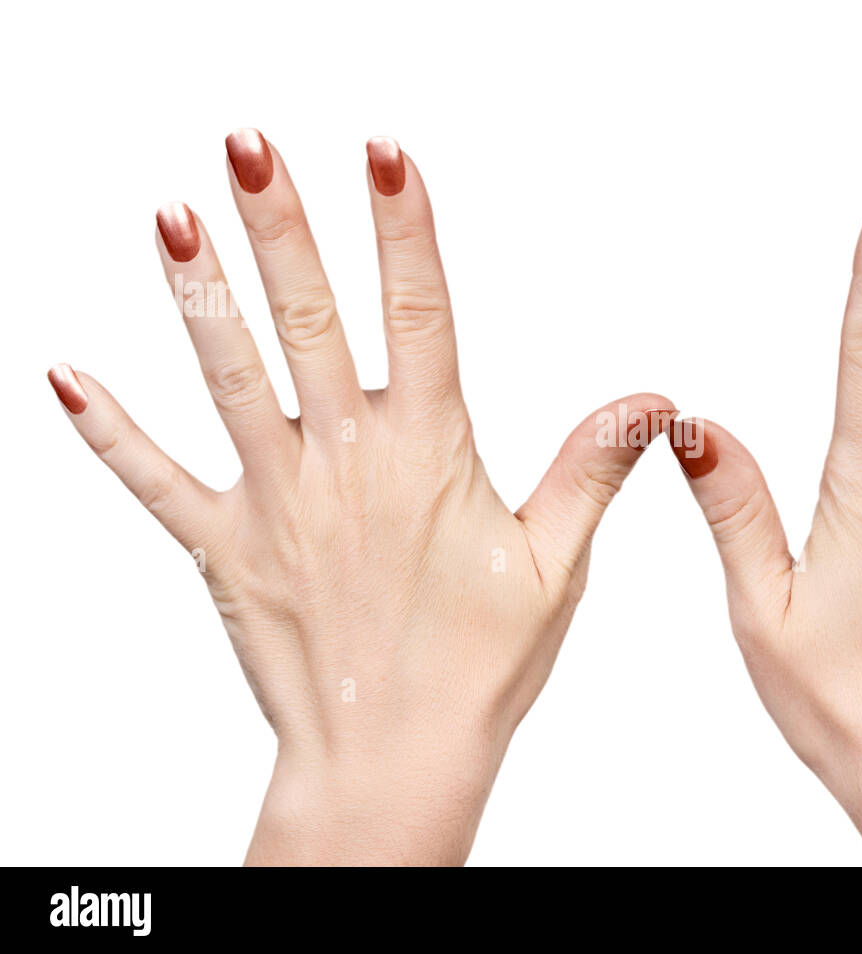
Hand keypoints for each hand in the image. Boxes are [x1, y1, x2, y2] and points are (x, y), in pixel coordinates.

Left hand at [48, 130, 673, 864]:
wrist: (389, 760)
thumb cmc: (476, 668)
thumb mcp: (555, 564)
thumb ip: (593, 469)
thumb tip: (654, 401)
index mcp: (428, 456)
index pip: (418, 315)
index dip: (402, 229)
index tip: (384, 156)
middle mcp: (346, 462)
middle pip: (309, 322)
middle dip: (280, 226)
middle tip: (248, 146)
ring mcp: (277, 501)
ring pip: (230, 377)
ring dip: (200, 293)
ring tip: (170, 215)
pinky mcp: (226, 547)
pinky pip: (156, 482)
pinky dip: (111, 431)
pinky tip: (66, 378)